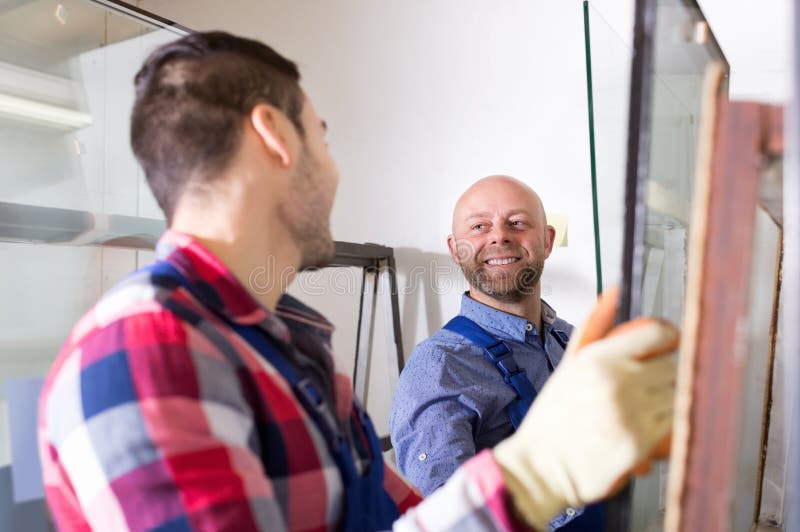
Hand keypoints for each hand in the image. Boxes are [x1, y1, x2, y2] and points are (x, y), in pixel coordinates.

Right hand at [492, 288, 677, 529]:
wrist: (539, 467)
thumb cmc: (553, 418)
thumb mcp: (569, 365)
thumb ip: (595, 326)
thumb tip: (613, 290)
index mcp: (598, 358)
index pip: (658, 333)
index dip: (668, 336)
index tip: (668, 344)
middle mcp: (616, 382)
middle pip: (674, 366)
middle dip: (665, 375)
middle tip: (647, 387)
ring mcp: (631, 415)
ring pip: (678, 398)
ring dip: (668, 403)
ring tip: (644, 412)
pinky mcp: (641, 446)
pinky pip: (674, 429)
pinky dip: (668, 430)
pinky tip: (647, 431)